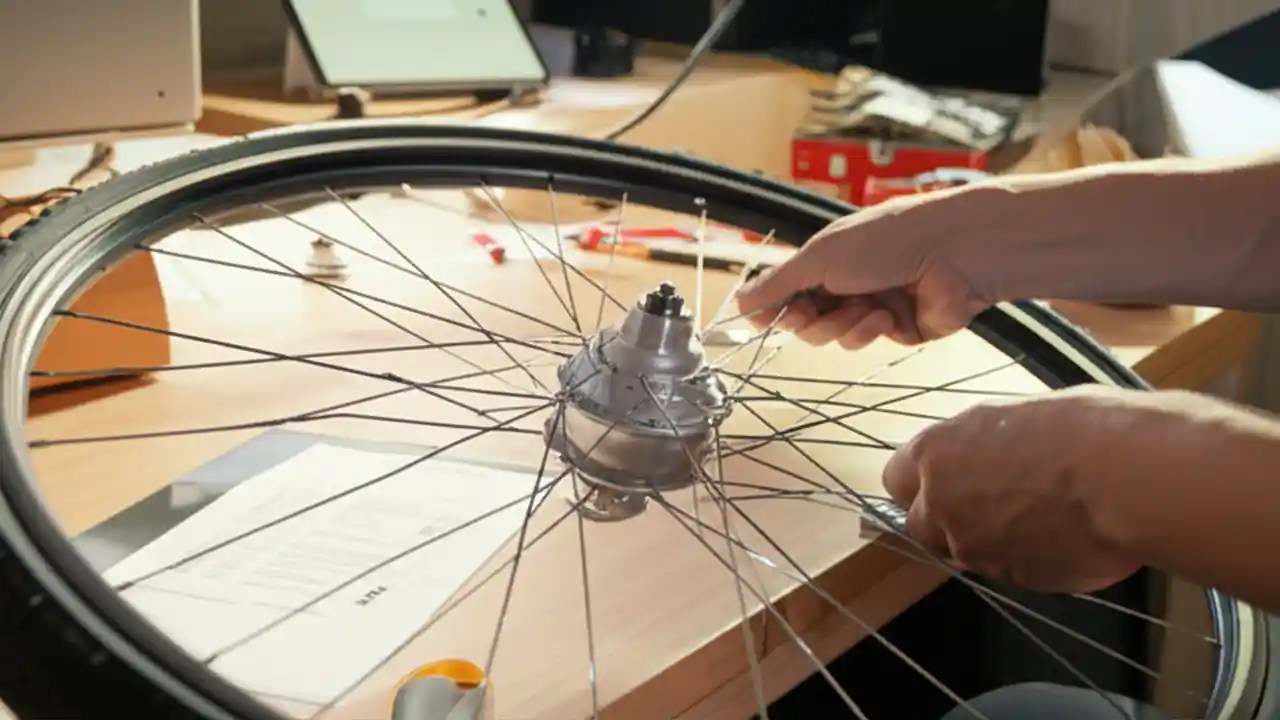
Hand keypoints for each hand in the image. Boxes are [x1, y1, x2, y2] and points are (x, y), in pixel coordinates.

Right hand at [734, 190, 1002, 348]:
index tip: (762, 319)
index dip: (775, 307)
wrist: (952, 253)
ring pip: (834, 335)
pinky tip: (887, 316)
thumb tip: (738, 300)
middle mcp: (846, 281)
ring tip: (866, 308)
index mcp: (827, 258)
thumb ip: (779, 284)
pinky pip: (865, 341)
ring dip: (843, 325)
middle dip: (810, 319)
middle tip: (813, 313)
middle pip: (806, 319)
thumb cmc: (886, 241)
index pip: (786, 291)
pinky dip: (871, 330)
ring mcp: (870, 305)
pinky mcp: (896, 329)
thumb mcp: (821, 257)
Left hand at [881, 384, 1152, 593]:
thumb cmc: (1081, 428)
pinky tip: (1058, 535)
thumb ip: (979, 445)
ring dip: (985, 540)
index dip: (921, 481)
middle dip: (945, 518)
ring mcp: (974, 548)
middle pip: (920, 524)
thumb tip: (984, 453)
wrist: (1127, 480)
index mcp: (935, 454)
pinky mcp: (1011, 579)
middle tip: (988, 502)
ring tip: (1034, 517)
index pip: (897, 478)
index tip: (943, 479)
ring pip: (962, 552)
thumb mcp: (1015, 416)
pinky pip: (1006, 570)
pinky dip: (1022, 558)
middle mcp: (941, 505)